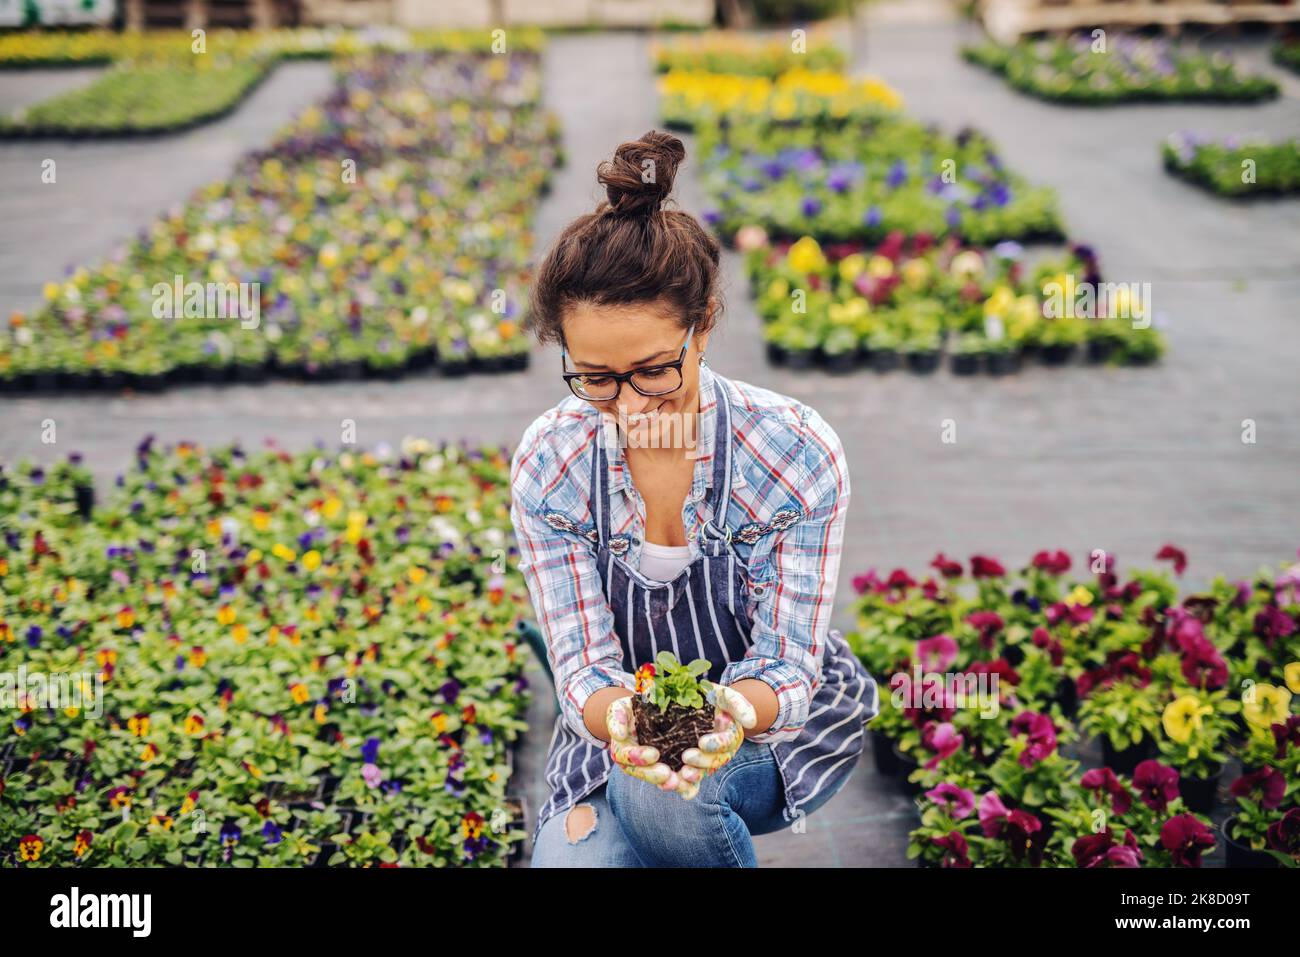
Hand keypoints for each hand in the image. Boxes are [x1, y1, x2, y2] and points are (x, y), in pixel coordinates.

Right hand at [605, 695, 682, 791]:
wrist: (647, 712)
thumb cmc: (631, 710)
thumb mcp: (620, 708)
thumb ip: (616, 718)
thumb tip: (618, 734)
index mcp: (622, 751)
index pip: (626, 757)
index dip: (639, 757)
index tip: (653, 754)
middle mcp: (635, 764)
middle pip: (642, 773)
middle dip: (654, 775)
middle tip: (666, 774)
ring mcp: (652, 768)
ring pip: (659, 781)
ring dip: (670, 784)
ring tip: (680, 783)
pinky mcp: (670, 769)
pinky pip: (676, 780)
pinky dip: (683, 786)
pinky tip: (691, 787)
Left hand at [677, 684, 757, 798]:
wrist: (700, 706)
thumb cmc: (714, 700)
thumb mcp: (726, 697)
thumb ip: (738, 705)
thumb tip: (751, 722)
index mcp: (731, 735)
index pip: (727, 742)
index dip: (716, 743)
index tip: (702, 742)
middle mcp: (722, 752)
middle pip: (716, 761)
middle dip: (702, 762)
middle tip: (686, 757)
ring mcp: (708, 761)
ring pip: (704, 773)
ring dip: (694, 777)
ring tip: (682, 776)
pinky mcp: (694, 766)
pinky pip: (692, 781)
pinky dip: (687, 788)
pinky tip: (678, 791)